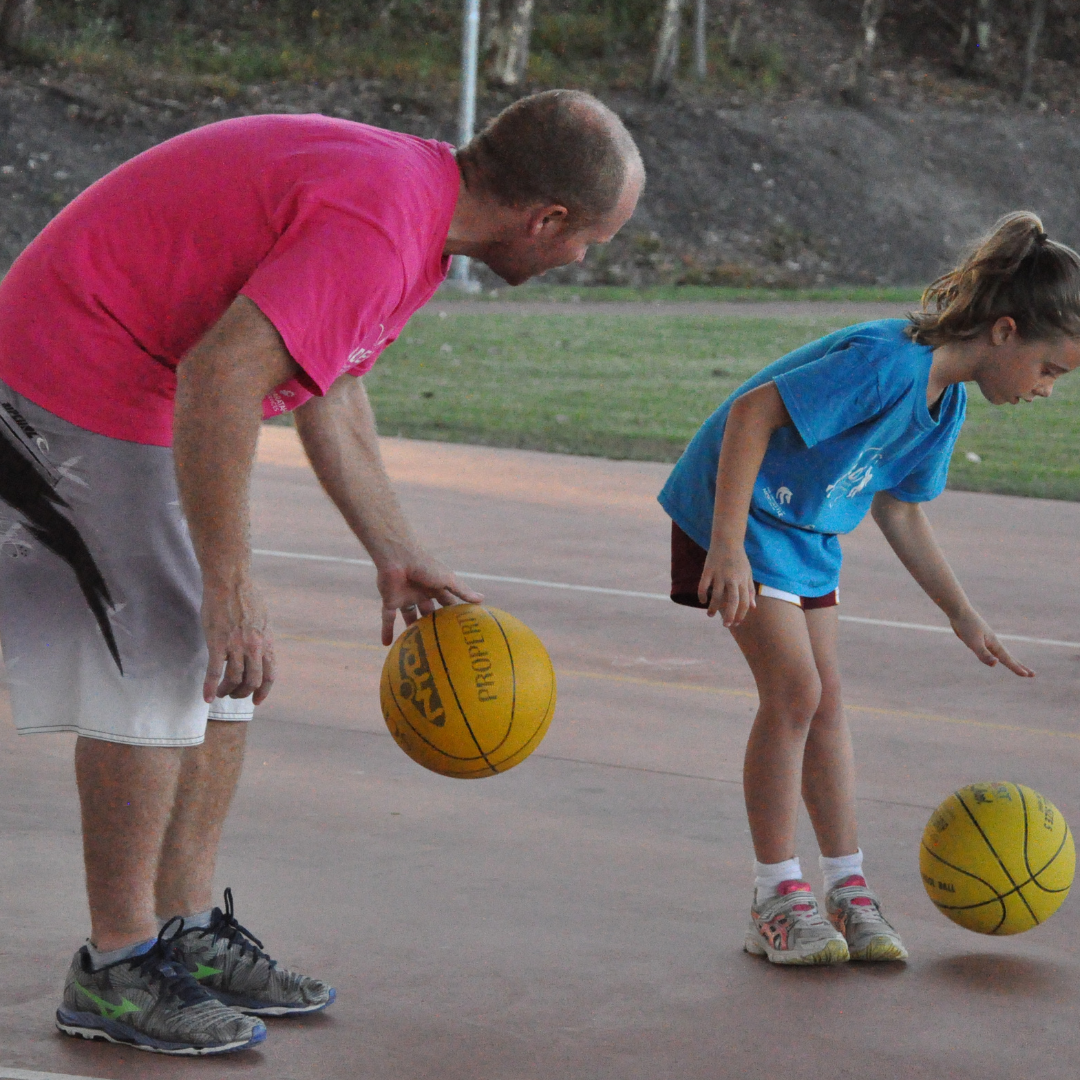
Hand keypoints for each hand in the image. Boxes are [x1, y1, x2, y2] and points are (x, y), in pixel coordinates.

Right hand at [200, 575, 275, 704]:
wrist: (229, 581)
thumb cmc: (245, 596)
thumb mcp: (262, 619)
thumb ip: (261, 638)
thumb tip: (261, 649)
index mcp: (266, 641)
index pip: (270, 675)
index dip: (264, 691)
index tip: (256, 700)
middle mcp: (254, 646)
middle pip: (253, 681)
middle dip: (243, 693)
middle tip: (234, 695)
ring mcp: (236, 645)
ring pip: (234, 680)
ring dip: (227, 691)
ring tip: (220, 693)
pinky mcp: (217, 643)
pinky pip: (214, 672)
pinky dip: (210, 688)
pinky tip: (206, 698)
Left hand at [376, 545, 483, 645]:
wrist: (399, 558)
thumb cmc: (426, 566)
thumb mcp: (448, 580)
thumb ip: (462, 591)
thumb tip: (482, 600)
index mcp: (435, 587)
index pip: (446, 602)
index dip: (453, 614)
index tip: (460, 629)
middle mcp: (421, 592)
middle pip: (428, 612)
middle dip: (433, 623)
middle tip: (440, 641)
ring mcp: (405, 597)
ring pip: (409, 615)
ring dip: (411, 628)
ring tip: (416, 646)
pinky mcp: (390, 600)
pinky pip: (388, 618)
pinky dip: (387, 630)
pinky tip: (387, 645)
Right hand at [700, 543, 755, 627]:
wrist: (728, 540)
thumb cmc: (739, 559)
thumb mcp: (748, 574)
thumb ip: (750, 590)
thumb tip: (753, 607)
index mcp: (742, 581)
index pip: (744, 602)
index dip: (741, 615)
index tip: (736, 623)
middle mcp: (732, 579)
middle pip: (732, 601)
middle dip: (729, 616)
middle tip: (726, 625)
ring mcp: (719, 574)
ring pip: (716, 596)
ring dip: (713, 608)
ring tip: (710, 615)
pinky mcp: (708, 570)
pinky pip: (703, 585)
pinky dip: (701, 595)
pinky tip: (702, 600)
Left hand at [949, 608, 1033, 677]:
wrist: (959, 610)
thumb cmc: (966, 626)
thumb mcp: (973, 643)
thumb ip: (984, 654)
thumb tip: (996, 663)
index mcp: (994, 644)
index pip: (1007, 659)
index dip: (1016, 668)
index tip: (1028, 675)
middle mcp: (993, 642)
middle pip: (1008, 657)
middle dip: (1019, 666)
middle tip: (1032, 674)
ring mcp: (987, 639)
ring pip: (1000, 653)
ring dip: (1009, 660)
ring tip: (1016, 666)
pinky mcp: (979, 638)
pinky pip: (991, 650)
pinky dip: (997, 654)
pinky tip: (995, 655)